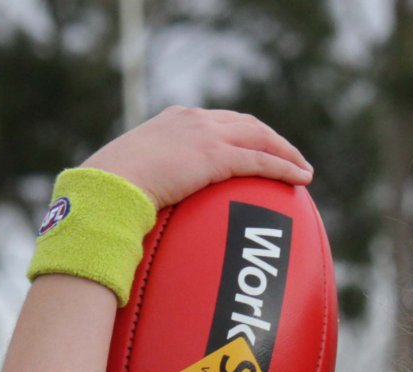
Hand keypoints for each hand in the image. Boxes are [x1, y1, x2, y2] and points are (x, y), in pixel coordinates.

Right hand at [82, 107, 311, 208]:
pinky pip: (260, 161)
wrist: (109, 185)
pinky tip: (302, 179)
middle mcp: (194, 119)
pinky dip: (284, 168)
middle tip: (289, 156)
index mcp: (174, 120)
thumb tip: (154, 210)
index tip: (255, 146)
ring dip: (286, 152)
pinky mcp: (216, 156)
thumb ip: (154, 182)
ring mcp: (206, 134)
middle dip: (271, 138)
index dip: (242, 132)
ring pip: (260, 137)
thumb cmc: (112, 191)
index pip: (218, 120)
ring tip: (303, 170)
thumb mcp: (135, 179)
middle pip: (246, 123)